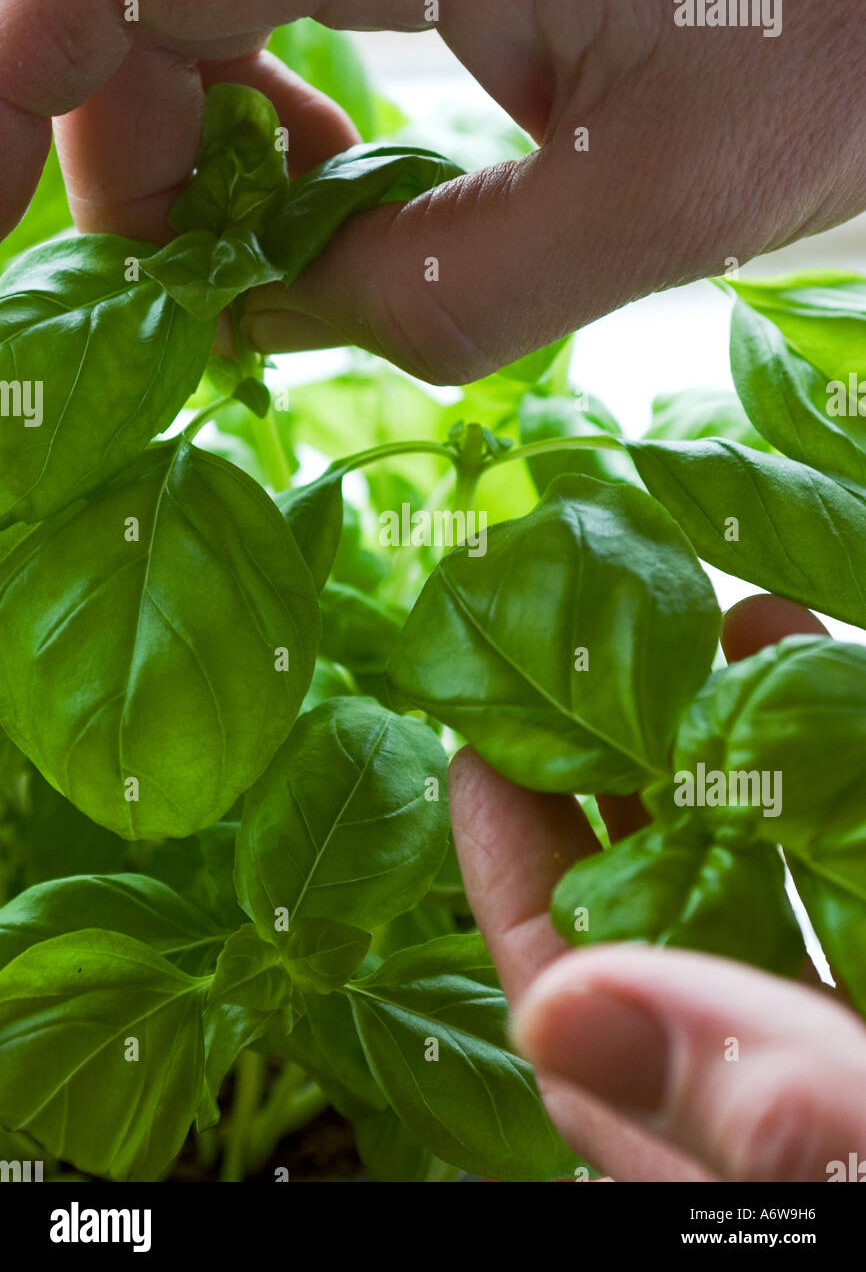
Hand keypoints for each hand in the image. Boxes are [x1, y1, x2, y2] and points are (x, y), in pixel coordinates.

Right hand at [2, 0, 865, 381]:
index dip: (1, 106)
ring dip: (189, 105)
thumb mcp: (653, 207)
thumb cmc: (850, 18)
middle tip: (209, 285)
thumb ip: (437, 293)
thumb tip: (268, 327)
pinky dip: (257, 54)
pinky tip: (332, 138)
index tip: (4, 250)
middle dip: (124, 148)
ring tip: (289, 218)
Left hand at [450, 594, 865, 1181]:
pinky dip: (852, 764)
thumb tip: (560, 1017)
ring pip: (782, 871)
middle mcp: (793, 1082)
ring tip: (713, 625)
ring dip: (742, 747)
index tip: (475, 748)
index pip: (579, 1017)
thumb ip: (765, 1113)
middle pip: (669, 920)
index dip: (515, 880)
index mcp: (735, 1155)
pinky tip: (822, 667)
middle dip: (621, 782)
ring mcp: (858, 1023)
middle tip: (577, 653)